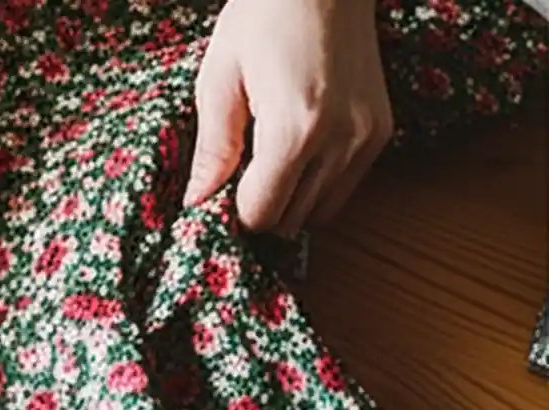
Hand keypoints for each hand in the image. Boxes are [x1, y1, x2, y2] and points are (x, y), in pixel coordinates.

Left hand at [183, 0, 392, 236]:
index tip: (217, 197)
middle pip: (292, 220)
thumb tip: (198, 200)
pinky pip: (345, 185)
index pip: (261, 213)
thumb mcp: (220, 79)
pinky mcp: (381, 130)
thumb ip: (212, 148)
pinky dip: (317, 184)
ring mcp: (367, 137)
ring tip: (264, 167)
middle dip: (260, 210)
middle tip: (236, 183)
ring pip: (322, 211)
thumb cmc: (264, 16)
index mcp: (294, 130)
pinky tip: (294, 154)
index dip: (233, 213)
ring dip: (290, 201)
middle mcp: (340, 141)